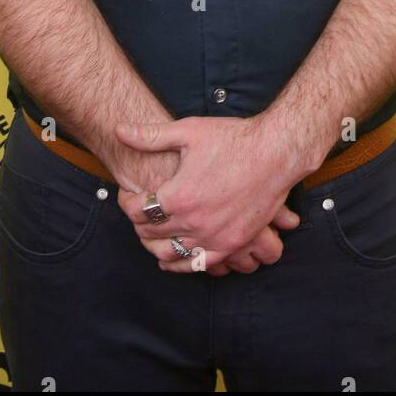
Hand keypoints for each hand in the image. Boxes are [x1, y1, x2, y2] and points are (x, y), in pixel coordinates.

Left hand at [114, 114, 302, 272]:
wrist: (276, 152)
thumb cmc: (233, 139)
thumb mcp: (188, 131)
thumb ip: (150, 136)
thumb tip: (119, 130)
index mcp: (178, 196)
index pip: (137, 211)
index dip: (127, 201)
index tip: (128, 193)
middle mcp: (193, 222)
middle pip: (150, 233)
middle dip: (138, 222)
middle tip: (138, 210)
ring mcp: (213, 237)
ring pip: (170, 254)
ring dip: (155, 246)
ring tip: (151, 233)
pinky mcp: (232, 244)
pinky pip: (199, 265)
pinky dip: (181, 264)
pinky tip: (173, 257)